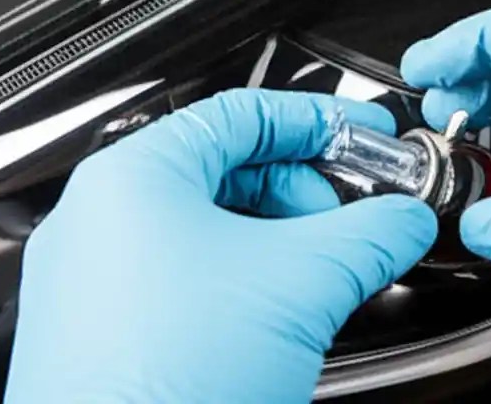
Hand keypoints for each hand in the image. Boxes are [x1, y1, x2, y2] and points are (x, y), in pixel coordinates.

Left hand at [5, 90, 436, 402]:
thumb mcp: (303, 286)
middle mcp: (96, 221)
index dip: (318, 121)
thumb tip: (403, 219)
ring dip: (273, 243)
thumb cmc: (167, 385)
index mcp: (132, 179)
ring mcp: (88, 283)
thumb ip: (369, 235)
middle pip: (222, 171)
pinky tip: (273, 319)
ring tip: (318, 275)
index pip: (241, 114)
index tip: (364, 136)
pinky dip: (235, 285)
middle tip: (352, 217)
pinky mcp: (95, 338)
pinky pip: (175, 284)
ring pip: (200, 232)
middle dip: (302, 192)